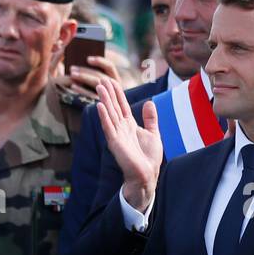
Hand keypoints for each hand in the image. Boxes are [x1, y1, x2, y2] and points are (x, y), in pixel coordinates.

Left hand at [67, 53, 123, 100]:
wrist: (104, 118)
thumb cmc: (96, 96)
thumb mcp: (96, 84)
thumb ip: (93, 74)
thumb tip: (86, 61)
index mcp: (116, 81)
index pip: (110, 67)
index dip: (100, 61)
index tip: (88, 59)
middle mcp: (115, 88)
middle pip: (101, 75)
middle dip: (85, 71)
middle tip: (72, 68)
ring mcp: (109, 96)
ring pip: (97, 83)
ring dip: (83, 77)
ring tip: (72, 74)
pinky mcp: (102, 105)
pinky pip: (91, 95)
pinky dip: (81, 90)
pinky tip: (72, 86)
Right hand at [96, 78, 161, 212]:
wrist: (146, 175)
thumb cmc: (149, 158)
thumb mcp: (153, 133)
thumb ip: (150, 118)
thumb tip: (149, 102)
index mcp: (129, 125)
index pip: (122, 106)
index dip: (117, 93)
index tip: (112, 81)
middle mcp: (121, 128)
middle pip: (113, 107)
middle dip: (109, 93)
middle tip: (102, 79)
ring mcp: (117, 135)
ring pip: (109, 114)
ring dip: (105, 100)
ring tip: (100, 87)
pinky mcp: (115, 143)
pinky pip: (108, 127)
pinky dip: (104, 116)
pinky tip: (100, 106)